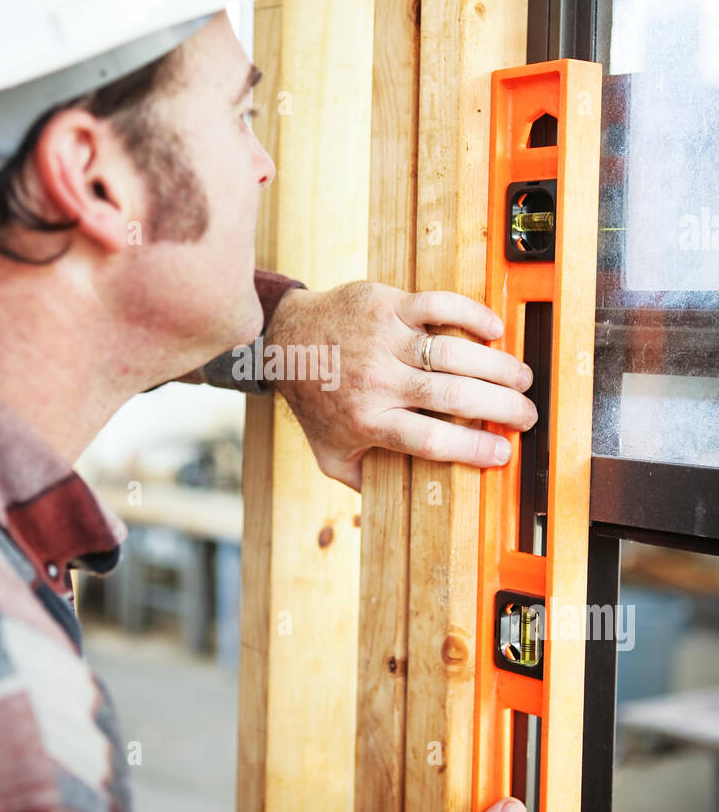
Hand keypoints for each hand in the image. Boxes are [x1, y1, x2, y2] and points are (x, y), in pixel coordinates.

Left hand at [263, 280, 535, 490]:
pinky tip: (494, 330)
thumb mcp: (327, 452)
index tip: (503, 453)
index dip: (474, 450)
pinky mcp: (387, 305)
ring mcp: (384, 340)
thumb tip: (386, 506)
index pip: (432, 442)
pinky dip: (472, 314)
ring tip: (521, 378)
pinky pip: (438, 305)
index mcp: (370, 421)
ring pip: (454, 353)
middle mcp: (378, 381)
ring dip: (498, 367)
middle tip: (526, 415)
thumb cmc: (313, 399)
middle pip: (455, 398)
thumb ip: (357, 479)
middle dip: (503, 408)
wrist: (285, 342)